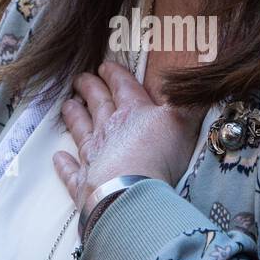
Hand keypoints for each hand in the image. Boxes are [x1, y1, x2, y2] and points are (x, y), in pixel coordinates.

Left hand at [53, 59, 204, 214]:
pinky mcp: (83, 184)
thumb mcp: (182, 123)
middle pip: (97, 104)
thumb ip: (189, 103)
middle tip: (80, 79)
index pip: (122, 87)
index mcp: (132, 113)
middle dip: (90, 89)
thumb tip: (200, 83)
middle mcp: (108, 131)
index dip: (114, 75)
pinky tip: (58, 158)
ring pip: (80, 131)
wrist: (131, 193)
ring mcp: (93, 157)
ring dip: (74, 117)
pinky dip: (64, 165)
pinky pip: (71, 171)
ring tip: (67, 105)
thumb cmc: (158, 156)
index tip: (105, 66)